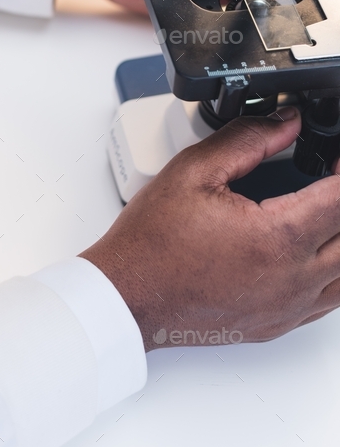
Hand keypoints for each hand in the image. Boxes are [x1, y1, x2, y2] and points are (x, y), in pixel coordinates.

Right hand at [81, 109, 339, 349]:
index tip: (334, 155)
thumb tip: (287, 122)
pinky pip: (330, 299)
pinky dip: (334, 269)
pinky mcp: (279, 324)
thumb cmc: (152, 243)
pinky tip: (316, 249)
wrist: (129, 295)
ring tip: (323, 210)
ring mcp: (288, 308)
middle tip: (330, 175)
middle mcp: (291, 279)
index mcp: (276, 238)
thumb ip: (247, 139)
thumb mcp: (193, 170)